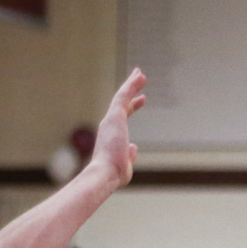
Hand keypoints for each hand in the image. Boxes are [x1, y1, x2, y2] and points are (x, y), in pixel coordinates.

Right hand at [89, 70, 146, 190]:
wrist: (104, 174)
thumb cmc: (114, 174)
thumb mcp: (126, 164)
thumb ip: (129, 154)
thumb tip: (133, 146)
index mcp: (112, 135)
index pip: (123, 116)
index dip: (133, 106)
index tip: (142, 99)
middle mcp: (109, 125)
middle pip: (122, 102)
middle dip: (131, 90)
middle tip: (139, 78)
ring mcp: (111, 119)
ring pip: (122, 96)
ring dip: (132, 83)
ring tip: (141, 73)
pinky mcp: (115, 116)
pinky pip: (123, 96)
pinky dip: (131, 85)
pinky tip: (139, 76)